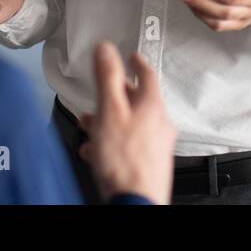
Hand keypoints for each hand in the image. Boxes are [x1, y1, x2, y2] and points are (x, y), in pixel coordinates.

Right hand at [78, 42, 175, 203]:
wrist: (135, 201)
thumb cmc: (124, 159)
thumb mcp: (110, 110)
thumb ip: (107, 78)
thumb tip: (105, 48)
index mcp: (152, 105)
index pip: (147, 74)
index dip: (137, 62)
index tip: (132, 56)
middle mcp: (159, 124)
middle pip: (138, 101)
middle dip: (117, 96)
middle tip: (105, 91)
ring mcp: (155, 145)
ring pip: (130, 125)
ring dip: (109, 121)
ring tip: (91, 125)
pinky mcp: (148, 164)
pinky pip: (128, 146)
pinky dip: (111, 142)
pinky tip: (95, 151)